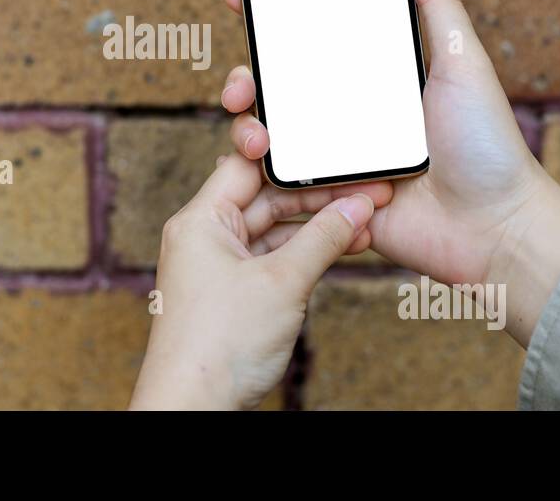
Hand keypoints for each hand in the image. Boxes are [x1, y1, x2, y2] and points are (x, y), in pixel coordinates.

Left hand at [129, 153, 390, 409]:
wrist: (193, 407)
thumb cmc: (218, 344)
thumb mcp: (283, 282)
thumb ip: (323, 239)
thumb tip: (356, 207)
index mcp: (200, 219)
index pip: (248, 166)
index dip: (293, 156)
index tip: (334, 151)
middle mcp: (203, 236)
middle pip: (265, 198)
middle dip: (317, 196)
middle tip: (366, 191)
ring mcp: (217, 265)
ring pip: (273, 230)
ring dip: (316, 227)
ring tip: (365, 221)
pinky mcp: (231, 293)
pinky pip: (271, 259)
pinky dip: (304, 254)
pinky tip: (342, 249)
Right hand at [219, 0, 559, 345]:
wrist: (495, 228)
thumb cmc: (488, 145)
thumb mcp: (460, 61)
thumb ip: (435, 1)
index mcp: (372, 78)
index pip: (311, 39)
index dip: (271, 17)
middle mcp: (347, 115)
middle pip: (277, 88)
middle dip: (245, 81)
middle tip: (238, 85)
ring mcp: (336, 160)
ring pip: (271, 136)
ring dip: (247, 129)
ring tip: (253, 134)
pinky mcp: (330, 203)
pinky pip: (284, 189)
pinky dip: (267, 178)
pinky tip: (263, 170)